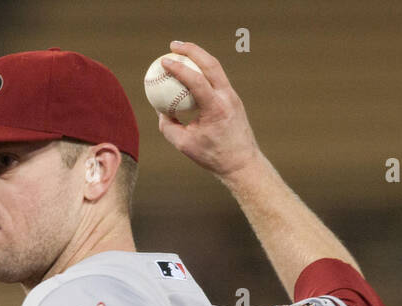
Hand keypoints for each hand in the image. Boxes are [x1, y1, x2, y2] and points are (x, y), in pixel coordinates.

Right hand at [156, 40, 260, 179]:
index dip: (179, 68)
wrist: (242, 163)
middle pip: (210, 63)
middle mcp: (227, 97)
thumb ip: (168, 126)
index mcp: (215, 108)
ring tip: (181, 51)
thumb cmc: (211, 156)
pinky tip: (191, 70)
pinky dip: (203, 70)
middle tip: (173, 45)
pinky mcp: (233, 98)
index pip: (196, 80)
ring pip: (216, 67)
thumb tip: (159, 109)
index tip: (164, 61)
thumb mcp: (184, 144)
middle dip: (191, 50)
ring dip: (198, 56)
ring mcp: (233, 96)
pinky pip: (216, 78)